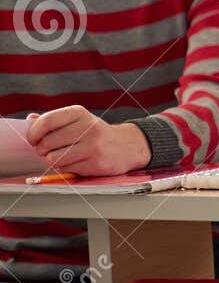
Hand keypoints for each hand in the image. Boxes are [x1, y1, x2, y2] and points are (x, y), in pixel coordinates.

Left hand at [26, 107, 151, 175]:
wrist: (125, 147)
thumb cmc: (94, 134)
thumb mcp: (77, 121)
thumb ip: (54, 120)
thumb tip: (30, 119)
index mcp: (80, 113)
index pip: (47, 121)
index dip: (34, 133)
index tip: (33, 139)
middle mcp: (88, 127)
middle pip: (47, 142)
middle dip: (41, 149)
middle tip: (46, 150)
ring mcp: (93, 146)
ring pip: (54, 158)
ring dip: (52, 160)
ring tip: (59, 157)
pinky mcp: (96, 163)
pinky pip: (66, 169)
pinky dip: (64, 167)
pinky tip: (73, 162)